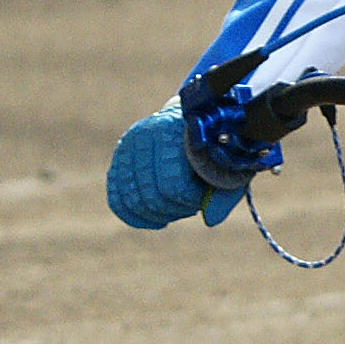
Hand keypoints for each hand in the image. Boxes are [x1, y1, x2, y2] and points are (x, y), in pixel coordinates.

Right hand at [106, 107, 251, 229]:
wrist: (193, 124)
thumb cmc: (214, 148)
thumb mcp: (227, 166)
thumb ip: (223, 193)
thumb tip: (210, 219)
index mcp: (174, 133)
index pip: (173, 186)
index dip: (191, 200)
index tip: (204, 192)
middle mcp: (143, 137)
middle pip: (152, 198)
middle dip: (175, 209)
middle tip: (190, 202)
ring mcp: (127, 149)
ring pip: (133, 202)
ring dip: (160, 214)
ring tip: (177, 206)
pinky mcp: (119, 162)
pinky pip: (117, 200)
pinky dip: (136, 217)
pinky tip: (157, 220)